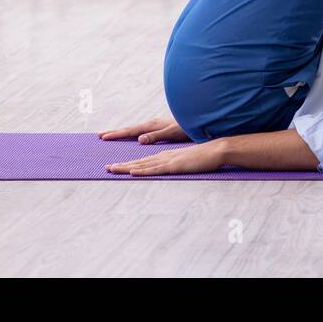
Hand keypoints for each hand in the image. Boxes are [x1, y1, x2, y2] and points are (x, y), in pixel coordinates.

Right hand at [98, 115, 188, 144]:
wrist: (198, 120)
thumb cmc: (186, 128)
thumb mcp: (171, 133)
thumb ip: (156, 136)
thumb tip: (139, 139)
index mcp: (151, 125)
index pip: (130, 131)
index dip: (116, 134)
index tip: (103, 137)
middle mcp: (151, 124)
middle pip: (129, 129)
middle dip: (115, 132)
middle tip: (100, 135)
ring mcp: (155, 125)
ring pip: (134, 129)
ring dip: (123, 133)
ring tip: (112, 135)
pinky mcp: (159, 127)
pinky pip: (141, 131)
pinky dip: (132, 133)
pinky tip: (133, 137)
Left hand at [105, 139, 225, 176]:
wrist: (216, 150)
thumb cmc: (204, 157)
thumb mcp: (187, 160)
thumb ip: (177, 162)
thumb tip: (169, 167)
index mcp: (166, 155)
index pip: (144, 160)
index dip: (129, 163)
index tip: (117, 166)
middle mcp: (164, 156)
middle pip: (139, 161)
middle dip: (122, 164)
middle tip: (106, 168)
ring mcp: (168, 160)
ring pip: (143, 164)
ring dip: (126, 167)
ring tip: (112, 169)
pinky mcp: (174, 165)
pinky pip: (155, 169)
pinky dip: (142, 170)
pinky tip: (132, 172)